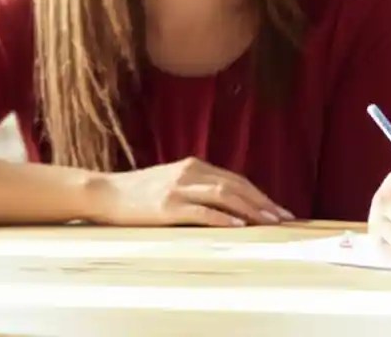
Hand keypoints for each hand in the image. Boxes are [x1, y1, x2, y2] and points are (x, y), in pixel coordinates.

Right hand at [90, 157, 292, 227]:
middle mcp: (189, 172)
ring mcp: (178, 188)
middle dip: (263, 202)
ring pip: (224, 195)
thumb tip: (226, 203)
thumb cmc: (139, 192)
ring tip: (268, 222)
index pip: (236, 179)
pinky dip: (222, 217)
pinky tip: (238, 225)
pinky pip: (201, 211)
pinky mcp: (167, 206)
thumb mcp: (172, 182)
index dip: (259, 194)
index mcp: (193, 166)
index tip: (278, 209)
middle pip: (236, 185)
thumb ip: (197, 186)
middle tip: (284, 217)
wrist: (106, 193)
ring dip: (250, 209)